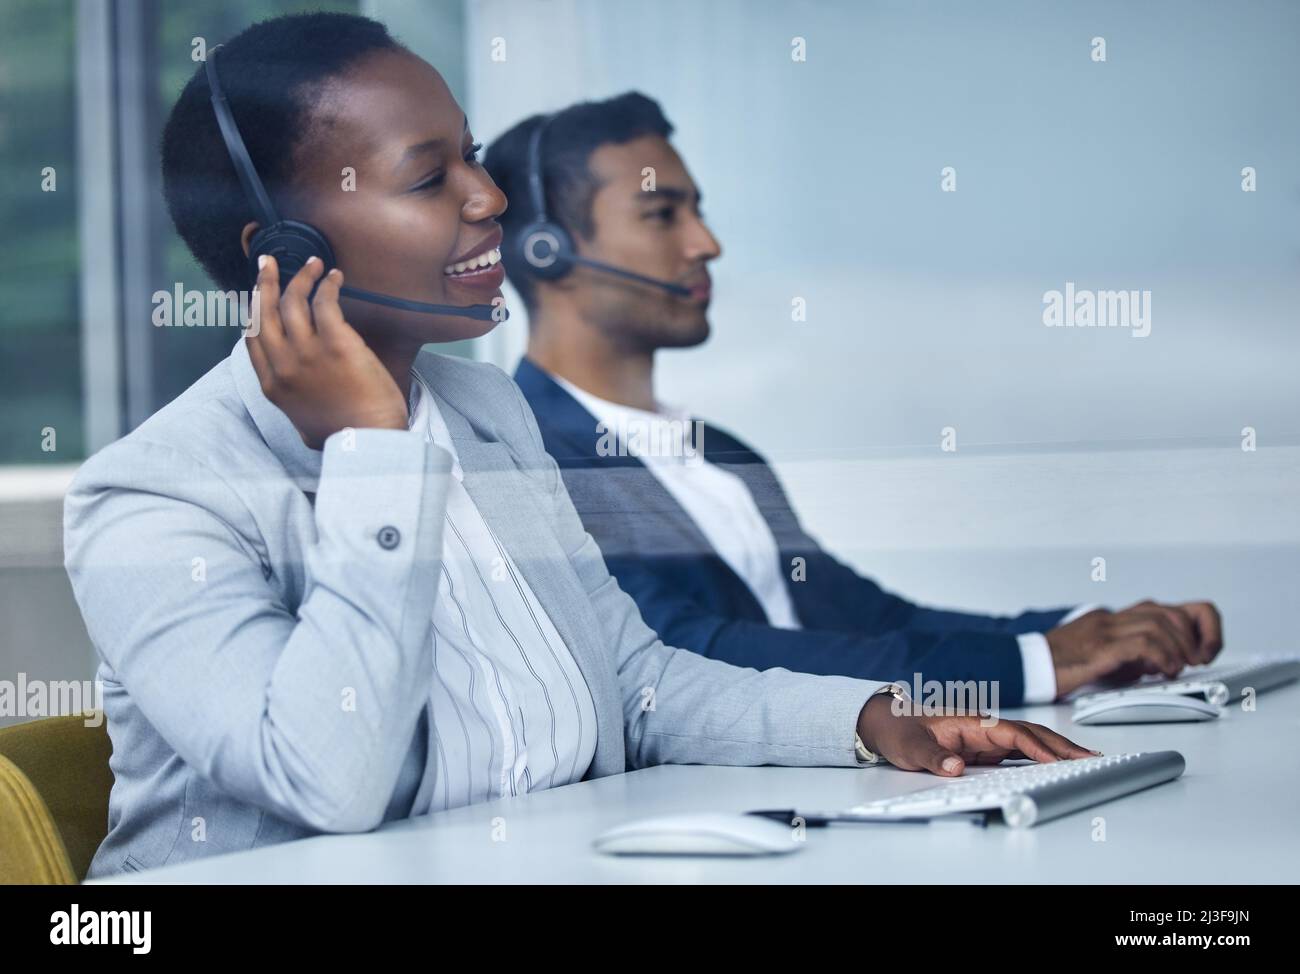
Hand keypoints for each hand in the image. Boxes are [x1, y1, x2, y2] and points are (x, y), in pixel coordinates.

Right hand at [245, 255, 408, 449]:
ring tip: (313, 263)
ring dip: (300, 277)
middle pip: (265, 312)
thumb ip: (296, 409)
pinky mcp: (336, 343)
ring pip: (293, 301)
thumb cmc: (345, 437)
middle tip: (268, 262)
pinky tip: (334, 276)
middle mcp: (284, 364)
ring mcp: (307, 353)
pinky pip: (325, 302)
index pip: (253, 339)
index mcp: (273, 385)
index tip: (256, 295)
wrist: (370, 440)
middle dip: (264, 282)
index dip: (253, 312)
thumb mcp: (305, 427)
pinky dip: (327, 284)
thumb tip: (301, 405)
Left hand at [856, 693, 1095, 775]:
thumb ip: (931, 757)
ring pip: (1031, 741)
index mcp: (971, 722)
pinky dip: (1042, 756)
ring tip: (1086, 761)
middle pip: (1031, 733)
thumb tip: (954, 767)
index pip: (1013, 733)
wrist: (886, 722)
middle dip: (1061, 745)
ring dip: (1058, 750)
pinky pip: (1020, 751)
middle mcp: (985, 726)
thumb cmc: (899, 730)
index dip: (1037, 747)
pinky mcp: (986, 747)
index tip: (1057, 761)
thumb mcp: (909, 747)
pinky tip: (1058, 764)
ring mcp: (987, 736)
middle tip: (1091, 759)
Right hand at [1046, 600, 1223, 696]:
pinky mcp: (1100, 646)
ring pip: (1161, 624)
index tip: (1204, 651)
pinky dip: (1163, 656)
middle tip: (1198, 662)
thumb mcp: (1106, 657)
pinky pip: (1143, 643)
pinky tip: (1164, 671)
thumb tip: (1166, 662)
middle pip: (1172, 612)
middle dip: (1197, 638)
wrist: (1028, 666)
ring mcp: (1107, 629)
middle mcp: (1115, 618)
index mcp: (1118, 619)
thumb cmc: (1063, 665)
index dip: (1198, 625)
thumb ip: (1134, 653)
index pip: (1171, 607)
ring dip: (1180, 649)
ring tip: (1179, 669)